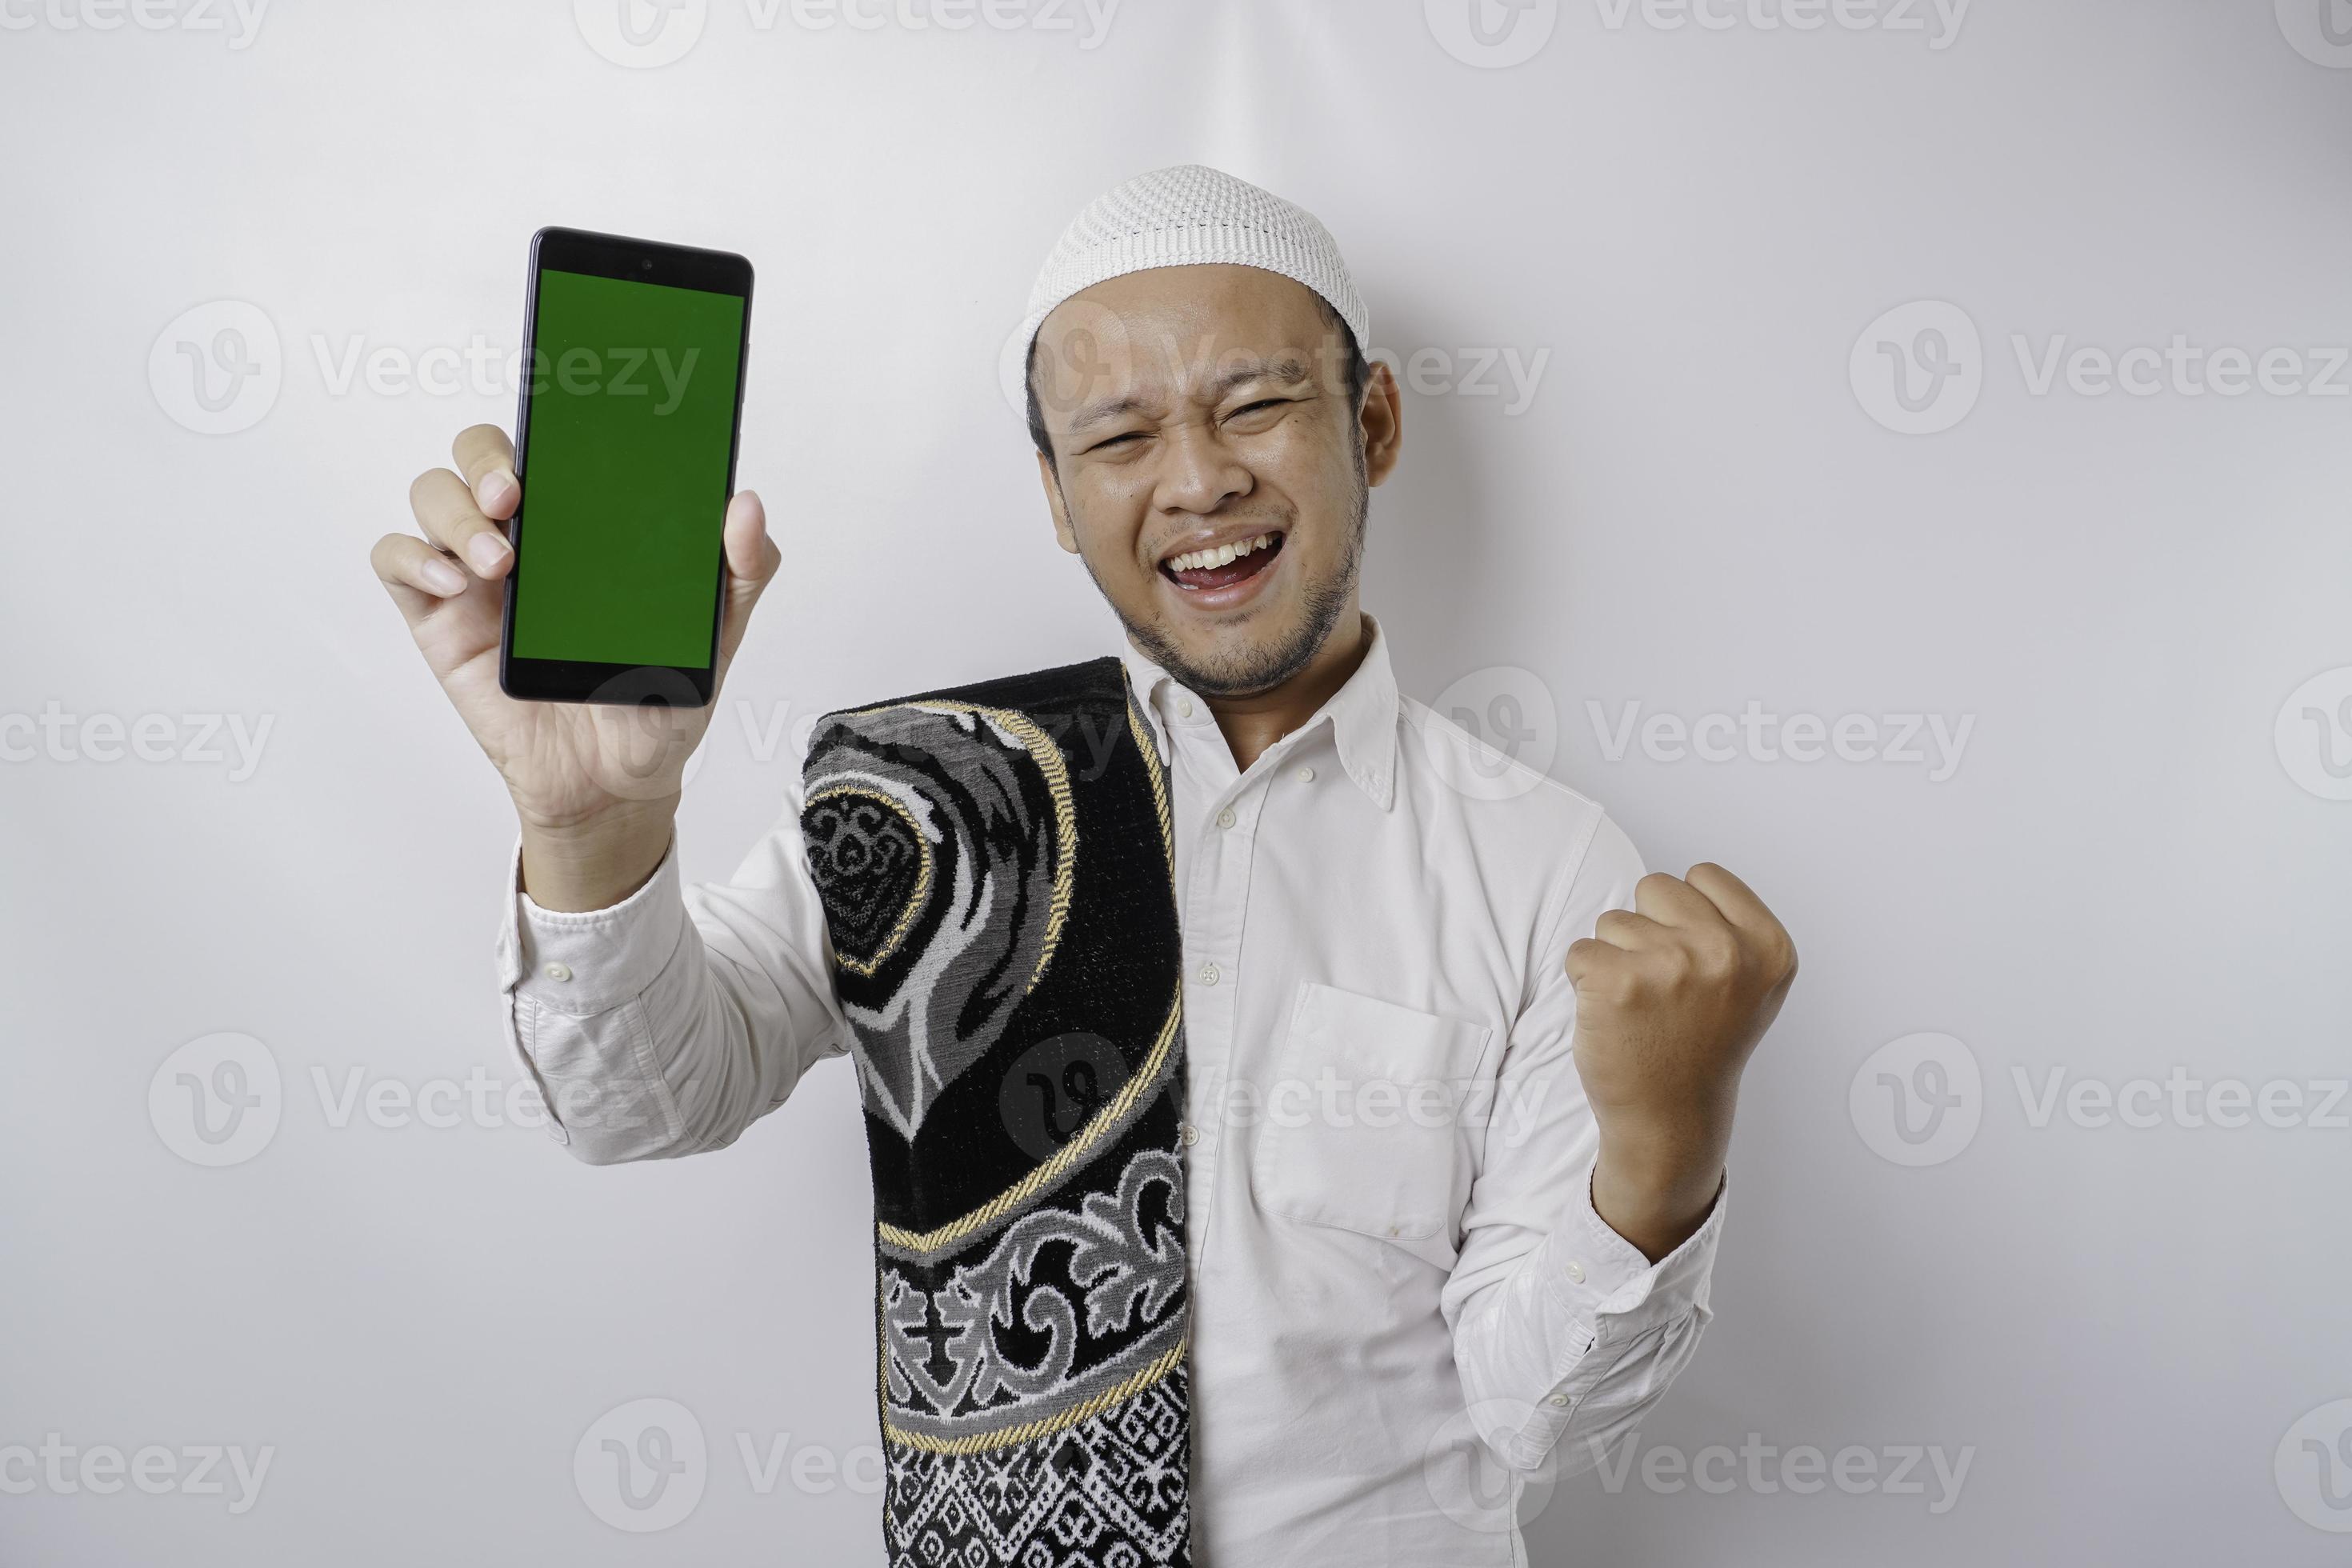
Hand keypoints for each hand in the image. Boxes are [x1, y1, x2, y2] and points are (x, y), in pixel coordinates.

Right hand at [370, 424, 780, 908]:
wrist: (616, 781)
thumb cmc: (656, 699)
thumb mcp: (716, 635)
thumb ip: (742, 571)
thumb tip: (747, 506)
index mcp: (589, 520)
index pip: (555, 440)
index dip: (547, 415)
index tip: (562, 422)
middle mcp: (527, 533)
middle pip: (479, 450)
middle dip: (488, 456)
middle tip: (516, 495)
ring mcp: (476, 571)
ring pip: (432, 492)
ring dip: (455, 512)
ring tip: (499, 562)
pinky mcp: (438, 615)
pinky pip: (395, 559)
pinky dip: (412, 555)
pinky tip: (453, 581)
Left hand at [1565, 864, 1796, 1258]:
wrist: (1670, 1118)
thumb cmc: (1701, 1046)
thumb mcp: (1750, 984)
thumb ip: (1732, 927)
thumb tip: (1686, 880)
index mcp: (1768, 947)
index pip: (1704, 875)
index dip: (1686, 915)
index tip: (1695, 964)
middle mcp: (1726, 952)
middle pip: (1656, 886)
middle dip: (1649, 928)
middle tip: (1663, 987)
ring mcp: (1671, 965)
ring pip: (1613, 920)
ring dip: (1616, 958)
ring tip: (1642, 1007)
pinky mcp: (1616, 982)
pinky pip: (1579, 951)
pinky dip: (1584, 980)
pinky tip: (1613, 1017)